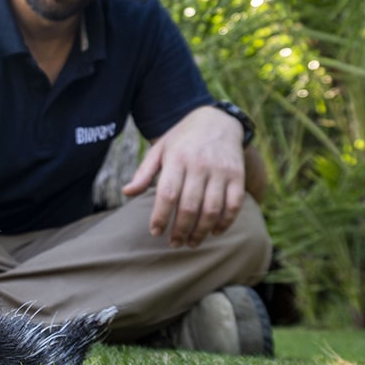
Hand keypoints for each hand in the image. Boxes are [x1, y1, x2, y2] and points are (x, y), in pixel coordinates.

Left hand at [122, 105, 245, 248]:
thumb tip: (126, 192)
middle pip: (189, 206)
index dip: (161, 217)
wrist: (218, 120)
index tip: (155, 232)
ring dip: (201, 232)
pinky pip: (234, 205)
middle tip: (174, 244)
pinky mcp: (237, 175)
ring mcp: (221, 171)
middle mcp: (199, 165)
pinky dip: (225, 223)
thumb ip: (144, 172)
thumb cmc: (183, 139)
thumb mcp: (160, 149)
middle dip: (181, 231)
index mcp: (177, 158)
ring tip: (191, 243)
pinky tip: (214, 231)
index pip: (167, 194)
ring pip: (212, 209)